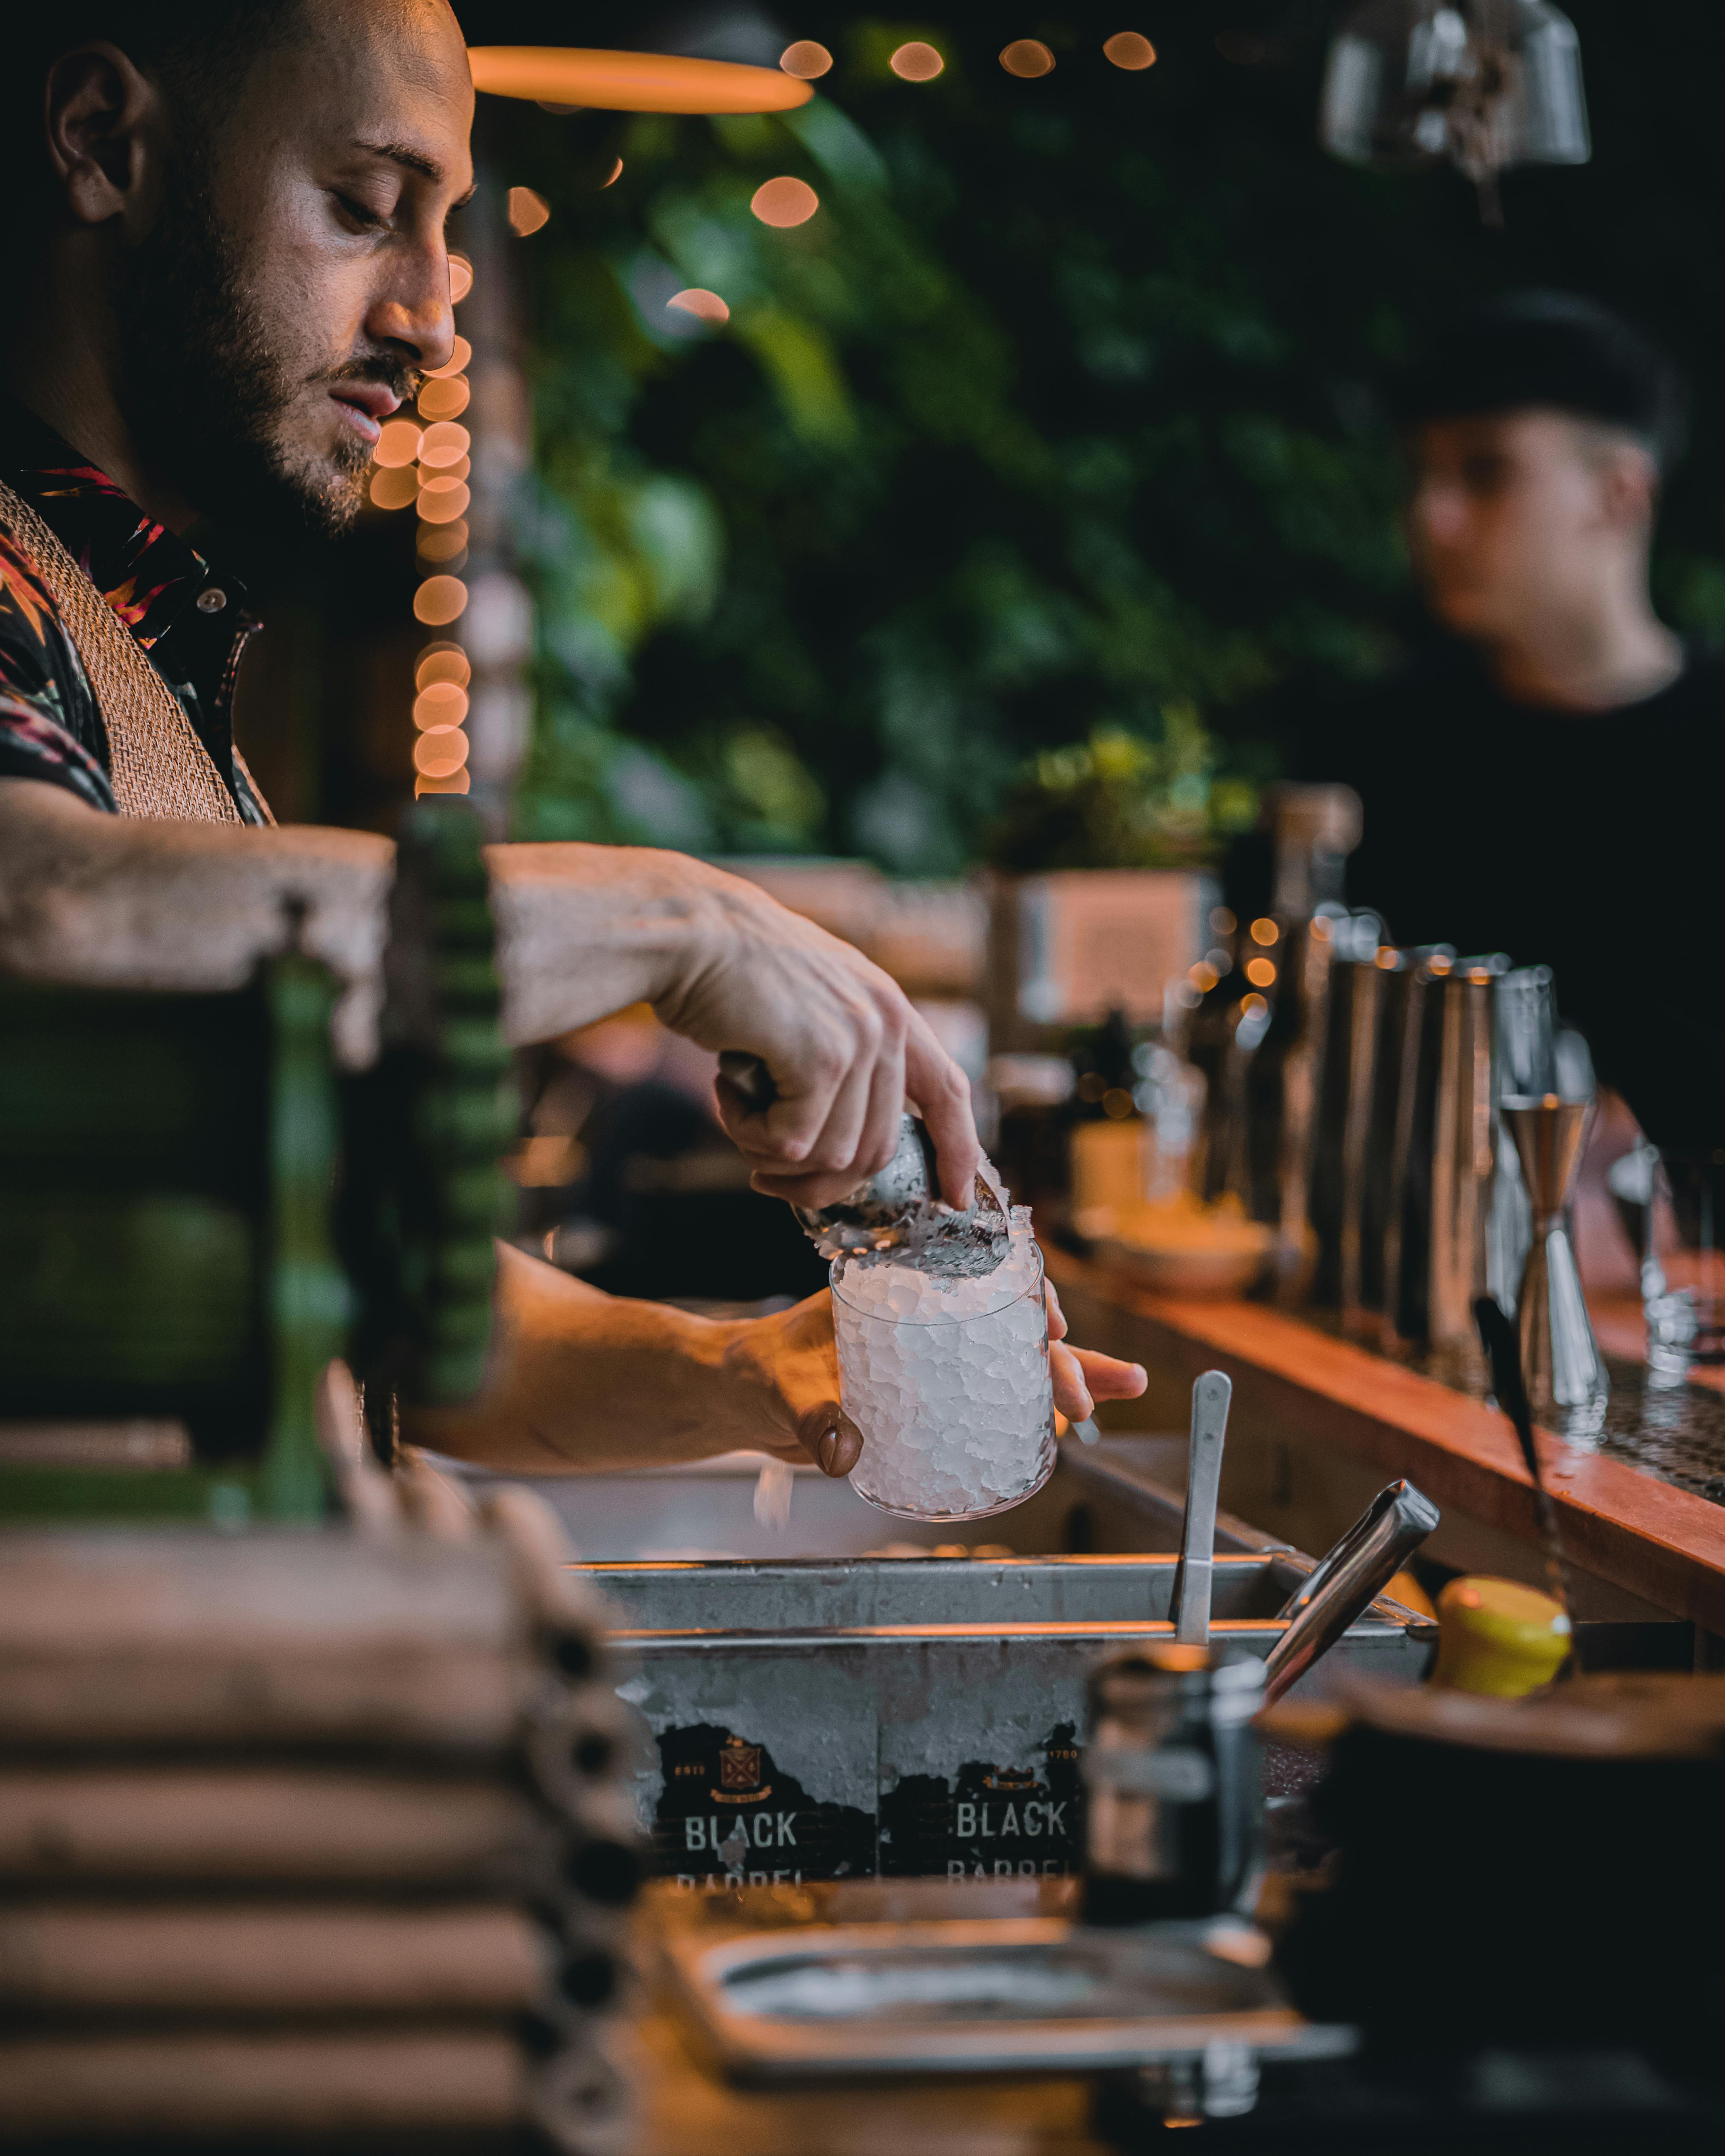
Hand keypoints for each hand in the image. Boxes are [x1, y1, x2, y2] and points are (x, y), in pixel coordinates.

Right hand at [656, 866, 979, 1210]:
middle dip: (820, 1182)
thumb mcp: (806, 1008)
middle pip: (878, 1148)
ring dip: (773, 1153)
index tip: (956, 1197)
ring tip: (736, 1109)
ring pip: (834, 1155)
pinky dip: (749, 1133)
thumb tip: (841, 1149)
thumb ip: (839, 1059)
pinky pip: (792, 1143)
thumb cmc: (729, 973)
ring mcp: (858, 1040)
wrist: (686, 931)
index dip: (956, 1149)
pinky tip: (725, 1088)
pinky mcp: (821, 1060)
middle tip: (765, 1174)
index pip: (946, 1089)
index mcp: (889, 1008)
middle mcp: (886, 1020)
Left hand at [730, 1283, 1148, 1478]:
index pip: (978, 1281)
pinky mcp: (935, 1395)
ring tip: (1125, 1386)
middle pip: (1012, 1324)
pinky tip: (1069, 1422)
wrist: (748, 1391)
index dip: (1024, 1297)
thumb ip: (812, 1417)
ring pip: (1016, 1358)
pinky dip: (1035, 1407)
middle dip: (1062, 1354)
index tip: (1051, 1323)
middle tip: (1088, 1394)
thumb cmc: (766, 1368)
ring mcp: (937, 1356)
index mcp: (903, 1289)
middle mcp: (930, 1316)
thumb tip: (842, 1452)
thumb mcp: (784, 1387)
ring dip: (1070, 1372)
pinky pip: (994, 1397)